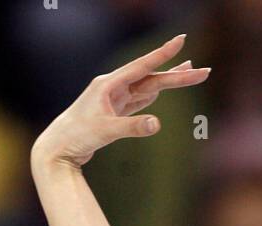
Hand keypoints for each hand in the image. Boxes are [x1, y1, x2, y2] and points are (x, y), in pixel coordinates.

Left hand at [30, 33, 209, 170]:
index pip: (143, 66)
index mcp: (109, 84)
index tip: (181, 40)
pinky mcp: (115, 111)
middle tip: (204, 70)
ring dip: (169, 80)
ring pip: (148, 87)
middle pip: (152, 78)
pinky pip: (139, 100)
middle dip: (178, 74)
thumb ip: (133, 128)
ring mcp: (115, 99)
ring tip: (190, 70)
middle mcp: (113, 87)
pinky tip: (162, 88)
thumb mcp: (106, 132)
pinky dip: (154, 94)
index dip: (163, 54)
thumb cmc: (77, 137)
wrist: (58, 149)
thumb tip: (158, 124)